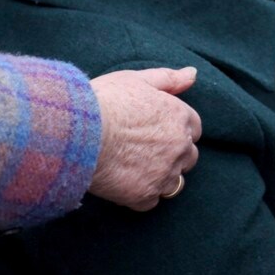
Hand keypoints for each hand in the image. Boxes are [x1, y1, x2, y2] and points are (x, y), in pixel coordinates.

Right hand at [87, 67, 202, 209]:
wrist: (80, 133)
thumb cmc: (105, 101)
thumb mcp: (136, 79)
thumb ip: (168, 78)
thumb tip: (192, 73)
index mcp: (179, 117)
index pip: (194, 129)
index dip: (176, 130)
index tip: (158, 131)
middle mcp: (179, 147)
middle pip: (188, 157)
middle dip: (173, 155)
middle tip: (145, 150)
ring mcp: (164, 173)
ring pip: (174, 182)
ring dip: (160, 177)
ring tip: (135, 169)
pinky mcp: (145, 195)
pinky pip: (151, 201)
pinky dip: (141, 195)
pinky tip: (124, 184)